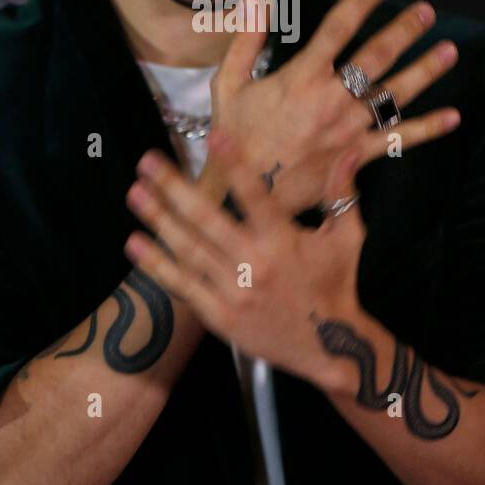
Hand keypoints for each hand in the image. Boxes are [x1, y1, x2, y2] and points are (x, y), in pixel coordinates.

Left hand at [124, 128, 366, 391]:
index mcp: (284, 240)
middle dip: (173, 188)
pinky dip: (157, 264)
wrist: (330, 348)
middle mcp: (255, 263)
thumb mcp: (347, 237)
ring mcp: (234, 291)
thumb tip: (350, 151)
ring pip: (189, 249)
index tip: (214, 136)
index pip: (254, 195)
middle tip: (147, 162)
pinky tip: (134, 243)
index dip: (233, 165)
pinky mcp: (220, 315)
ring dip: (158, 219)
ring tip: (135, 193)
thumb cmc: (336, 285)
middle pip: (206, 219)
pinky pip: (183, 285)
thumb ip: (342, 192)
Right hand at [206, 0, 460, 215]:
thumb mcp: (228, 84)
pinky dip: (427, 129)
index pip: (337, 28)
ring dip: (425, 71)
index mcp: (300, 78)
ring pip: (394, 95)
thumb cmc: (234, 138)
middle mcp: (330, 100)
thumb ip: (245, 39)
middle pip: (375, 57)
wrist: (244, 195)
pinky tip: (453, 116)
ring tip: (450, 51)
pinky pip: (397, 140)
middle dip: (404, 30)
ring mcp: (347, 130)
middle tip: (426, 10)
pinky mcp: (356, 157)